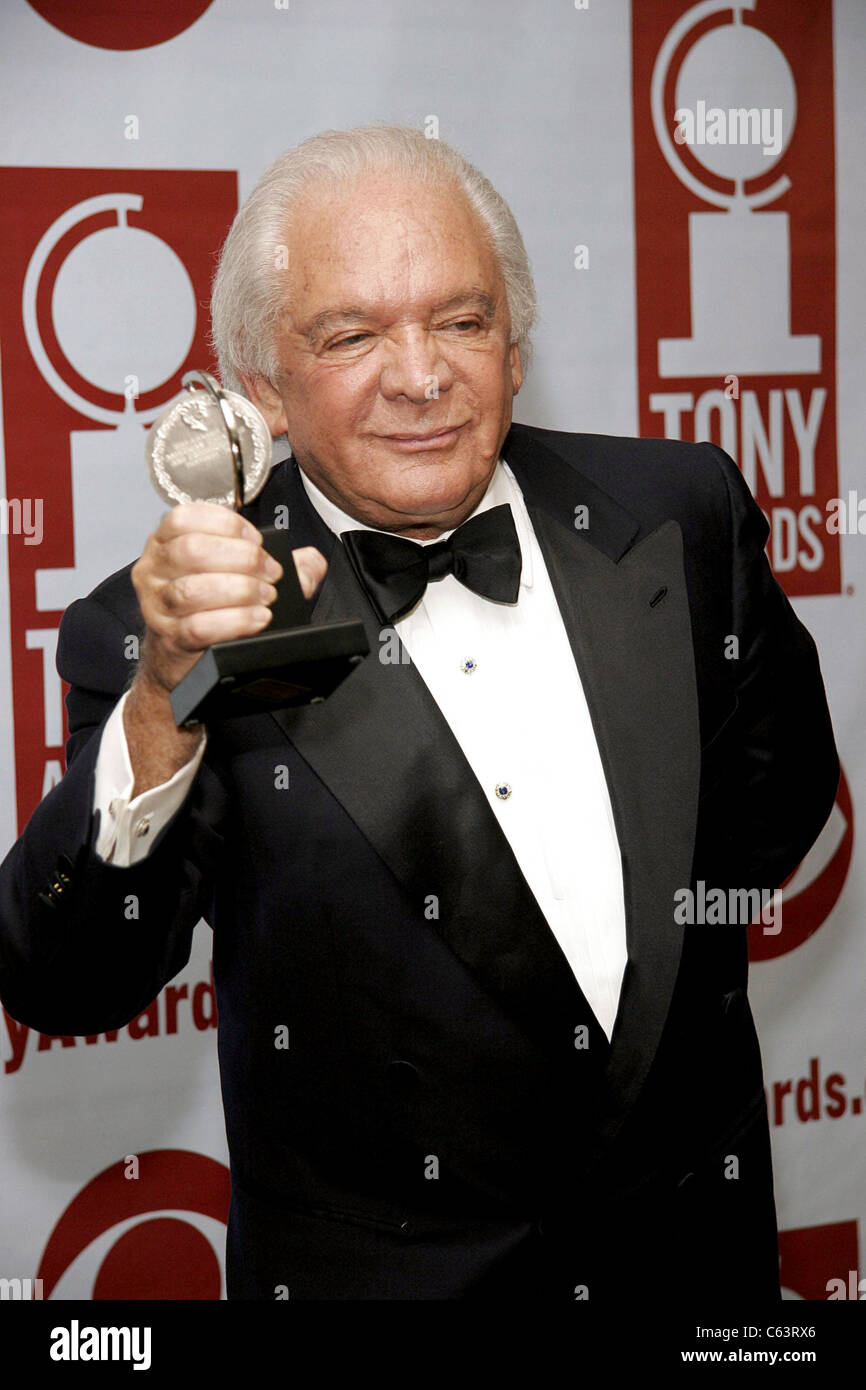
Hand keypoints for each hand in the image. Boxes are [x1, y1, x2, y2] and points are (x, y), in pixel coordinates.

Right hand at [131, 502, 327, 692]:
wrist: (183, 656)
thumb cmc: (208, 607)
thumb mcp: (236, 574)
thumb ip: (281, 562)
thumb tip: (311, 561)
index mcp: (166, 542)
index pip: (186, 517)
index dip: (228, 525)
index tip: (257, 541)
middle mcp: (154, 570)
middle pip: (192, 550)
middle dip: (243, 559)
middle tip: (270, 573)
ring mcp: (157, 605)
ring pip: (193, 590)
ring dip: (240, 591)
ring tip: (266, 597)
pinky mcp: (170, 638)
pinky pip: (199, 626)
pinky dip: (236, 622)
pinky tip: (258, 618)